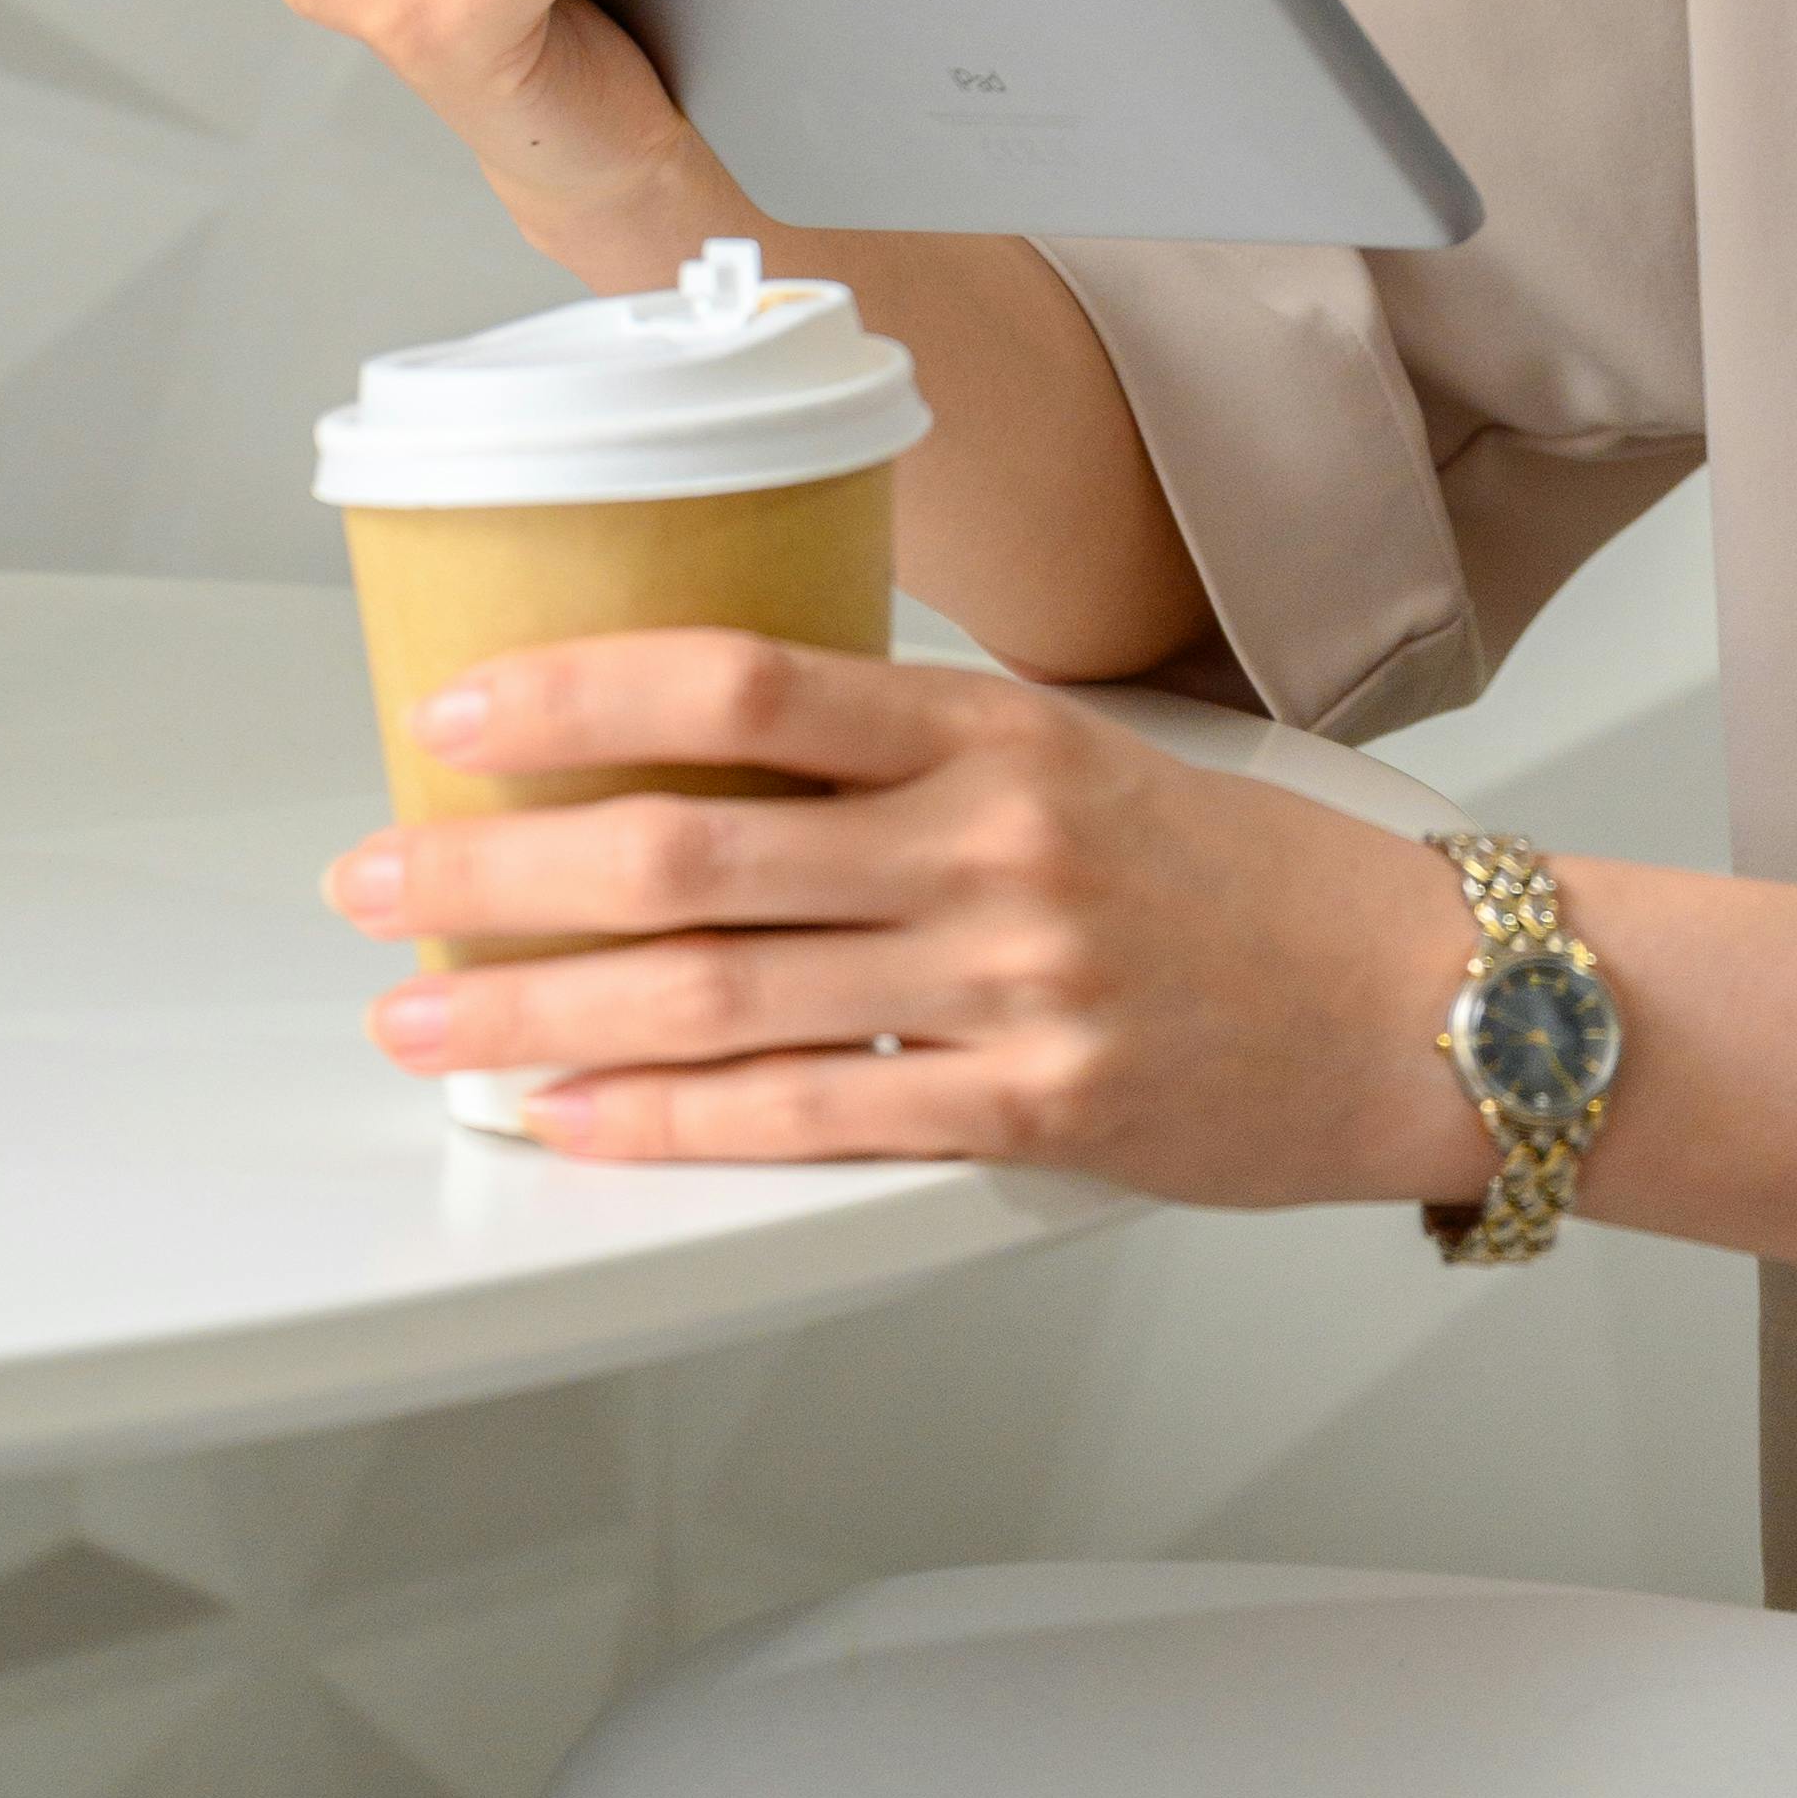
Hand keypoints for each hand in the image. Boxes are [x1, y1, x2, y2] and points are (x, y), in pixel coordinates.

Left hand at [321, 632, 1476, 1190]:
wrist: (1416, 998)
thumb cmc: (1238, 878)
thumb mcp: (1074, 760)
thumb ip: (911, 761)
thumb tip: (718, 754)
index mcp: (990, 728)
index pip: (750, 676)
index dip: (585, 691)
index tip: (460, 710)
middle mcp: (986, 842)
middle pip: (693, 840)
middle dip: (501, 865)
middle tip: (379, 879)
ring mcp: (1005, 978)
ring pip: (717, 987)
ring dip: (539, 1008)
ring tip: (426, 1017)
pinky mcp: (1026, 1107)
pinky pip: (803, 1117)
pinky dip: (663, 1121)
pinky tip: (571, 1117)